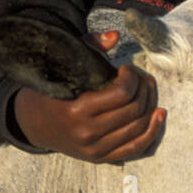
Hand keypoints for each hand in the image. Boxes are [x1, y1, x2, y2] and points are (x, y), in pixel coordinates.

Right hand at [12, 29, 165, 162]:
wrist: (32, 124)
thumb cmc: (51, 89)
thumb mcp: (64, 65)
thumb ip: (89, 46)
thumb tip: (115, 35)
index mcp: (77, 110)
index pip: (121, 93)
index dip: (131, 76)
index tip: (125, 68)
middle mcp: (87, 133)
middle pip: (134, 109)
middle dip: (143, 87)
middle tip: (140, 76)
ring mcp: (95, 148)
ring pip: (138, 127)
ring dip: (150, 104)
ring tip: (147, 89)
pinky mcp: (101, 157)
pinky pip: (135, 148)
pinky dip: (152, 131)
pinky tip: (160, 114)